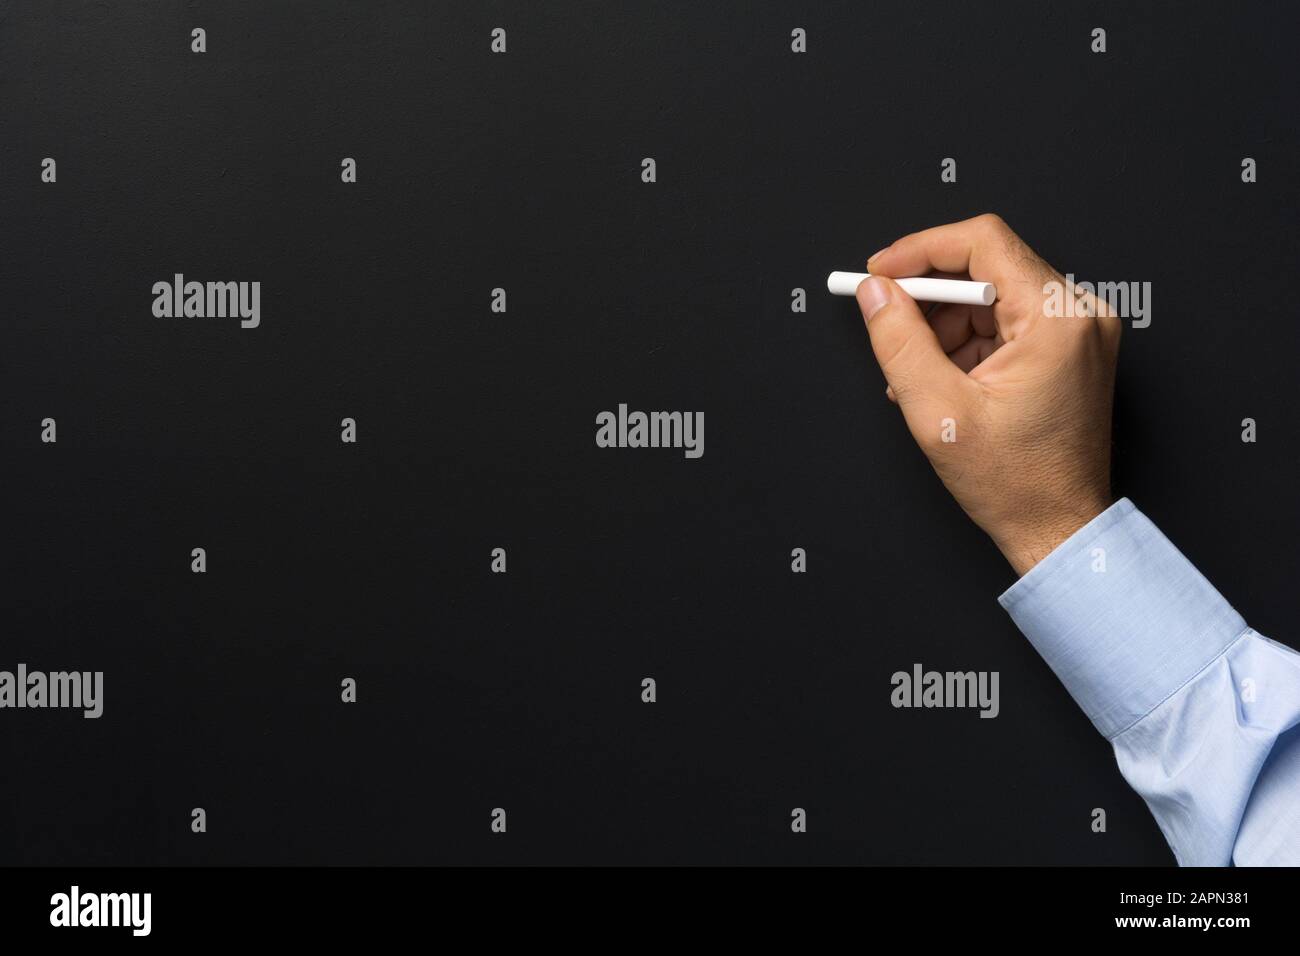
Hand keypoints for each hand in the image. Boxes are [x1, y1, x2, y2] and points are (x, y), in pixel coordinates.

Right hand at [856, 214, 1120, 575]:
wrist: (1059, 530)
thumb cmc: (1016, 484)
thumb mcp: (938, 412)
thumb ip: (899, 342)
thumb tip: (875, 293)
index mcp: (1057, 319)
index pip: (983, 242)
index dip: (921, 249)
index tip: (880, 272)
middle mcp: (1079, 314)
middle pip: (987, 268)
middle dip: (929, 299)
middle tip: (889, 326)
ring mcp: (1079, 332)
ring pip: (993, 297)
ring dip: (946, 328)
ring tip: (921, 378)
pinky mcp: (1070, 350)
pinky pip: (1007, 323)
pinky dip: (968, 344)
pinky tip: (944, 382)